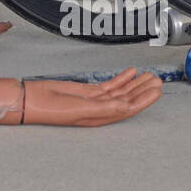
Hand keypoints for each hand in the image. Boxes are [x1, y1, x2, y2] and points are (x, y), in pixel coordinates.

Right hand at [23, 69, 162, 125]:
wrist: (33, 99)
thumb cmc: (52, 109)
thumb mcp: (80, 109)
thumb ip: (103, 107)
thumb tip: (124, 106)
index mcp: (101, 117)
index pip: (128, 108)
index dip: (144, 100)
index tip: (156, 91)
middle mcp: (101, 110)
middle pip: (127, 99)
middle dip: (143, 90)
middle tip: (157, 80)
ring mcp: (94, 99)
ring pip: (120, 91)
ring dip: (135, 83)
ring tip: (148, 76)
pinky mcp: (87, 90)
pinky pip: (109, 84)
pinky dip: (121, 78)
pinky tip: (130, 73)